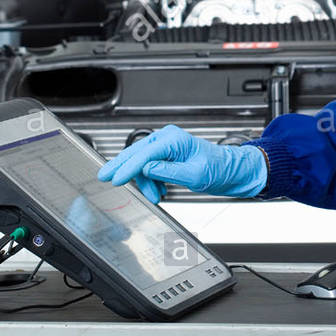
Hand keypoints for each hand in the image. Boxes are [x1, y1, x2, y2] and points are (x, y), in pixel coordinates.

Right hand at [96, 125, 267, 201]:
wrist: (230, 171)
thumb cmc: (218, 169)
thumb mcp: (195, 175)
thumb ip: (169, 171)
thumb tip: (148, 169)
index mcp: (174, 139)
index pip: (144, 153)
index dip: (128, 167)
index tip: (116, 178)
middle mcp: (167, 139)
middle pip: (136, 152)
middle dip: (122, 167)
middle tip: (105, 177)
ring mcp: (165, 146)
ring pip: (141, 163)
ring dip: (144, 182)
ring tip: (155, 196)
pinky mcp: (166, 156)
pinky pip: (149, 167)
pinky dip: (150, 181)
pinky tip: (158, 191)